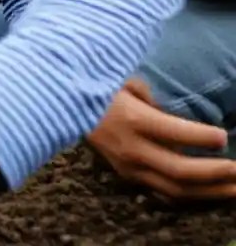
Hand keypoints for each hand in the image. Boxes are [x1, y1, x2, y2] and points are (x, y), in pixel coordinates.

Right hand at [87, 77, 235, 199]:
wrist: (59, 110)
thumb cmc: (96, 89)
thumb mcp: (122, 81)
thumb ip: (148, 95)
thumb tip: (167, 110)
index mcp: (131, 120)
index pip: (174, 132)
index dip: (201, 137)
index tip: (222, 136)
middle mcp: (131, 148)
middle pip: (180, 170)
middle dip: (216, 173)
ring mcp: (129, 166)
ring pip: (175, 188)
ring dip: (210, 192)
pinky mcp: (128, 175)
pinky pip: (164, 192)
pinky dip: (190, 195)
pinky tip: (210, 193)